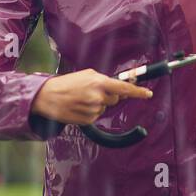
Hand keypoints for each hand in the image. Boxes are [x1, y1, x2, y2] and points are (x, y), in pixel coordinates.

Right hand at [31, 68, 152, 125]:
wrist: (47, 96)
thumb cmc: (67, 83)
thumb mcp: (86, 75)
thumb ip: (104, 80)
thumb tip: (119, 87)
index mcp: (98, 82)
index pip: (123, 88)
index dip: (137, 92)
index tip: (148, 94)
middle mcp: (97, 97)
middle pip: (115, 99)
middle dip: (108, 96)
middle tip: (92, 91)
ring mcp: (93, 110)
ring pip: (104, 108)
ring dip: (97, 104)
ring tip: (81, 99)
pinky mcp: (87, 120)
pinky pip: (96, 116)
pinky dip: (90, 112)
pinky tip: (79, 107)